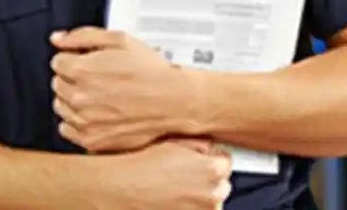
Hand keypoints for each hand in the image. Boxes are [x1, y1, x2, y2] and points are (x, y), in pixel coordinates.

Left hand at [50, 27, 197, 152]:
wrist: (176, 102)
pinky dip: (76, 121)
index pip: (57, 62)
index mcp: (82, 70)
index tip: (87, 63)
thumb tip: (57, 39)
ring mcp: (85, 121)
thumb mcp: (119, 40)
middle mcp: (80, 97)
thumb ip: (82, 36)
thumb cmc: (152, 71)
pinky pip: (67, 129)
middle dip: (72, 78)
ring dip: (73, 99)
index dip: (73, 59)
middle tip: (96, 78)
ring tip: (98, 96)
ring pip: (61, 106)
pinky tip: (94, 114)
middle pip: (58, 83)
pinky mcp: (92, 140)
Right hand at [104, 139, 232, 208]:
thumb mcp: (171, 142)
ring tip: (173, 188)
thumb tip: (207, 147)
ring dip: (198, 196)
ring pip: (209, 202)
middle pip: (221, 184)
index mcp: (212, 170)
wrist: (120, 189)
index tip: (198, 158)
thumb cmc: (140, 166)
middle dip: (206, 178)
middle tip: (182, 173)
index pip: (226, 161)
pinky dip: (187, 206)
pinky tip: (170, 198)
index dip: (209, 157)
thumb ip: (198, 144)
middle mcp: (212, 195)